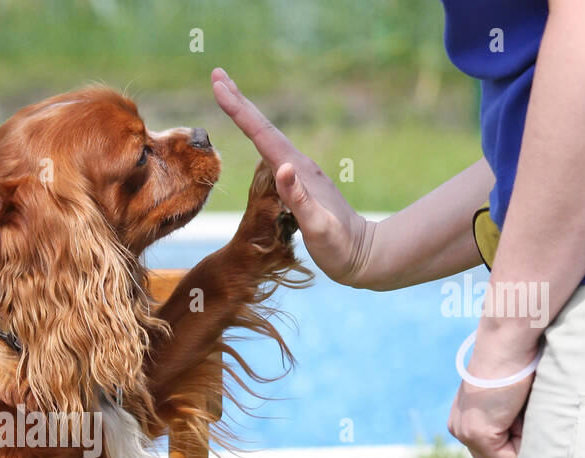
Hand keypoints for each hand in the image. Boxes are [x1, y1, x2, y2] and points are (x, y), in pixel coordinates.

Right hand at [211, 67, 374, 286]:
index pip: (262, 135)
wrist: (367, 256)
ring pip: (267, 138)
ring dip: (246, 116)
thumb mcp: (320, 228)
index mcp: (298, 171)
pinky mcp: (300, 184)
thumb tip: (281, 168)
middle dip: (239, 102)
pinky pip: (271, 154)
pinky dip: (257, 139)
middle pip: (263, 128)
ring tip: (227, 96)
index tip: (218, 85)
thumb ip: (300, 200)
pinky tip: (254, 139)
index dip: (239, 110)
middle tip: (217, 75)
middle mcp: (298, 165)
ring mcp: (299, 174)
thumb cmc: (341, 248)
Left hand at [446, 326, 539, 457]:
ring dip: (522, 445)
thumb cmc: (518, 364)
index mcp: (464, 420)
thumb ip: (511, 424)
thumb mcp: (512, 402)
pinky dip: (524, 443)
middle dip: (517, 448)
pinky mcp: (477, 433)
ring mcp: (465, 432)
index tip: (523, 416)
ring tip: (522, 412)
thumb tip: (531, 447)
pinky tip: (520, 413)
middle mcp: (459, 429)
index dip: (516, 443)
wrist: (508, 342)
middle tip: (524, 416)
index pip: (492, 454)